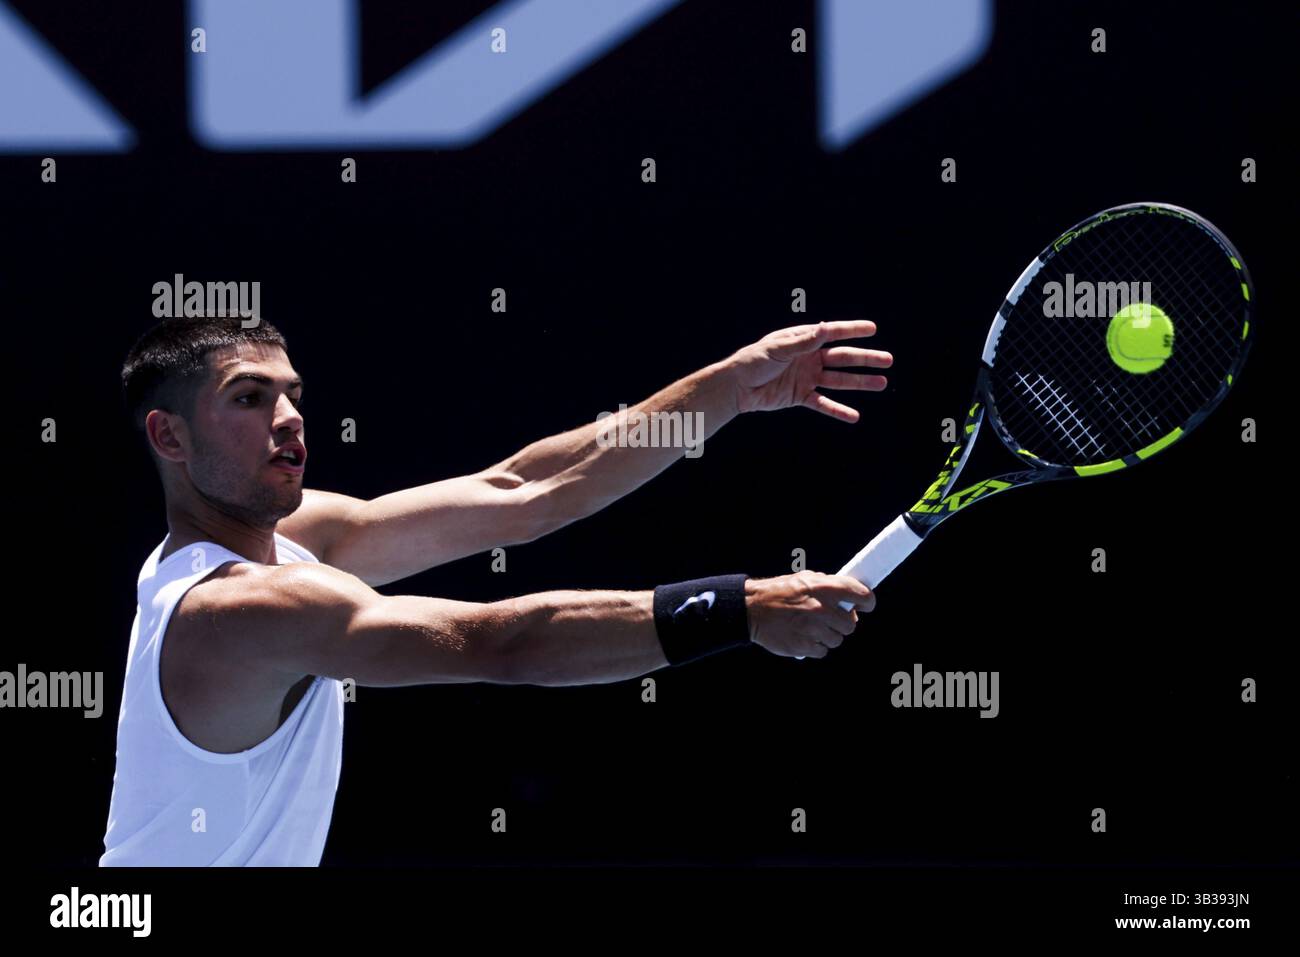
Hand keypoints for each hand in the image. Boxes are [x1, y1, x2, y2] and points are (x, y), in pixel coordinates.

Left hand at [727, 320, 891, 422]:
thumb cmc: (754, 360)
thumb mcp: (778, 348)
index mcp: (804, 340)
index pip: (833, 334)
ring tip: (882, 383)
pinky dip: (838, 410)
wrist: (736, 387)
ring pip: (839, 380)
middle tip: (888, 360)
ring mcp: (807, 377)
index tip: (873, 329)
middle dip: (865, 359)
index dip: (852, 330)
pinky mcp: (801, 396)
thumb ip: (803, 342)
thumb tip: (826, 329)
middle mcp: (809, 358)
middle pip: (843, 358)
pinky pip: (823, 403)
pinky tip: (854, 416)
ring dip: (860, 382)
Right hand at [745, 571, 874, 659]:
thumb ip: (828, 586)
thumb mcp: (804, 579)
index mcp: (823, 588)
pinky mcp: (803, 646)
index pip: (862, 595)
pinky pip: (822, 651)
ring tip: (812, 627)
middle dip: (843, 623)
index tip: (866, 605)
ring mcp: (812, 629)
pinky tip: (804, 636)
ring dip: (828, 635)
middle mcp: (821, 609)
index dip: (868, 601)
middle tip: (831, 618)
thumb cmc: (779, 592)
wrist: (751, 609)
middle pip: (850, 625)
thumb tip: (850, 597)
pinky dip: (816, 646)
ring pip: (836, 640)